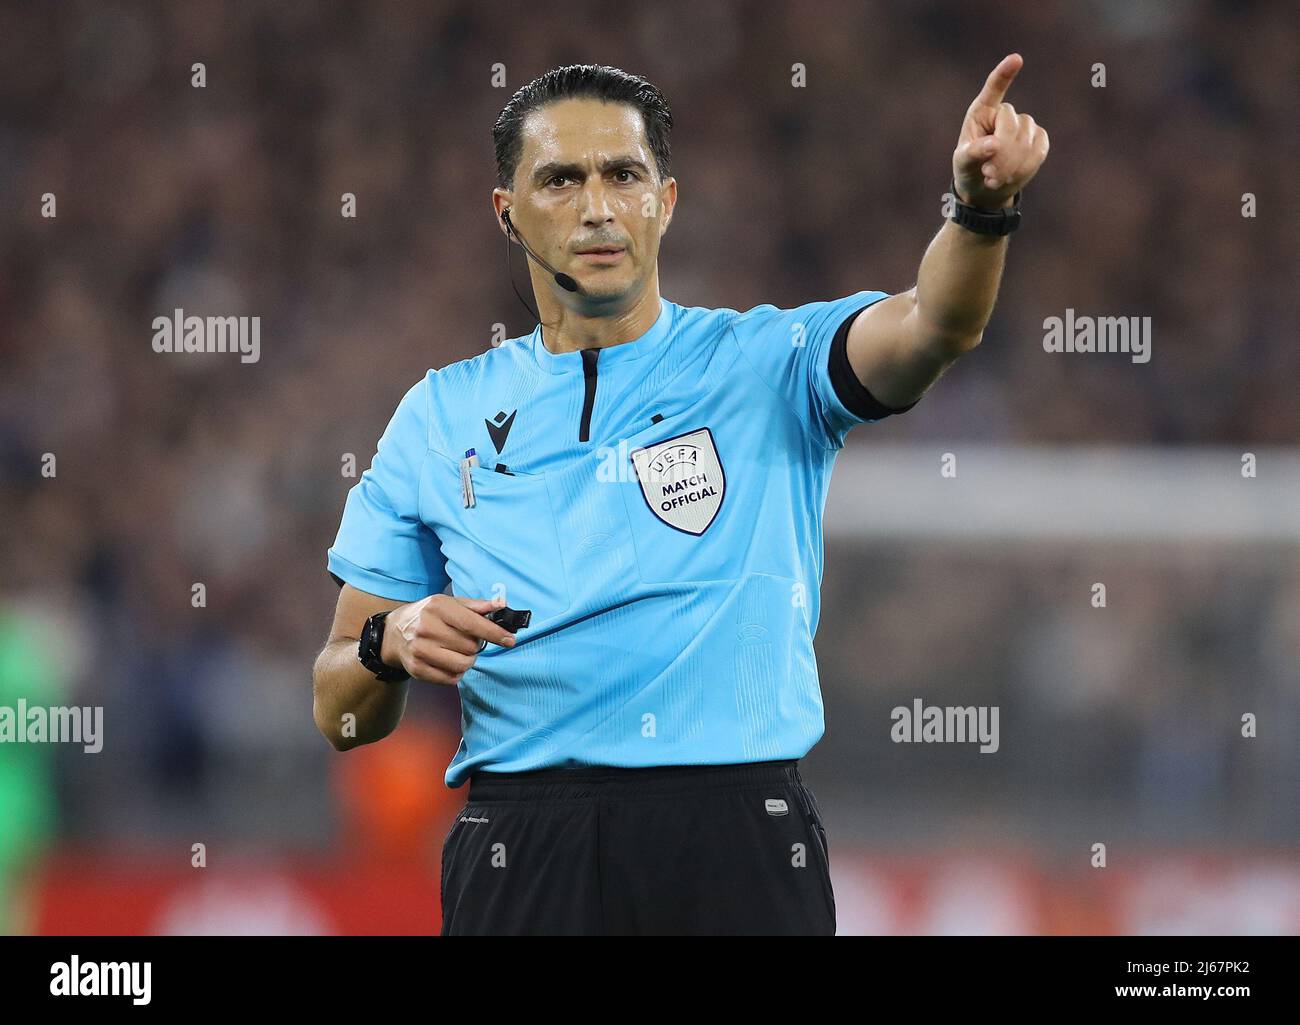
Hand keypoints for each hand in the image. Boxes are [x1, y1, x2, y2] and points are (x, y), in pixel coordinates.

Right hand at [381, 593, 516, 684]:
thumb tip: (501, 605)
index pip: (472, 623)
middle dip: (476, 645)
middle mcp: (426, 628)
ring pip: (462, 665)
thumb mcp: (449, 604)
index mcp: (437, 607)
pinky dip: (456, 672)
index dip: (494, 633)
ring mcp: (420, 650)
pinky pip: (451, 678)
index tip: (510, 640)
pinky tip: (449, 661)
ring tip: (458, 651)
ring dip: (468, 660)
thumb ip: (477, 606)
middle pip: (470, 646)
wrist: (393, 633)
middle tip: (467, 640)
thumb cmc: (428, 616)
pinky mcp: (417, 669)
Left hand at [952, 53, 1049, 208]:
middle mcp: (1004, 114)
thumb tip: (994, 145)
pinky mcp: (1038, 139)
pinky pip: (1039, 149)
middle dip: (1002, 153)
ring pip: (1027, 138)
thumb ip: (974, 152)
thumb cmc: (968, 169)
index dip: (1004, 74)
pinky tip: (1010, 177)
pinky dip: (1026, 167)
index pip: (994, 88)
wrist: (985, 187)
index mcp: (982, 111)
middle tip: (988, 174)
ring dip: (1012, 164)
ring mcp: (1024, 125)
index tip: (1016, 59)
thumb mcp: (962, 162)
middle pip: (1012, 123)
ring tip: (994, 178)